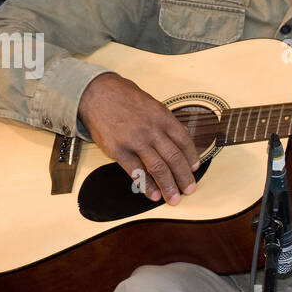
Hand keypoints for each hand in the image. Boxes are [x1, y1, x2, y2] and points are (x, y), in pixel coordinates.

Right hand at [77, 72, 198, 203]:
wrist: (96, 93)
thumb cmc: (123, 97)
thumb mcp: (151, 104)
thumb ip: (164, 122)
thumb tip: (177, 140)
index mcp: (163, 117)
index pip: (184, 141)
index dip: (192, 157)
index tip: (195, 168)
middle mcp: (152, 130)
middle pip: (174, 158)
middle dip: (184, 177)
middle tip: (189, 189)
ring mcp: (135, 141)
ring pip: (158, 168)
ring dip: (168, 186)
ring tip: (174, 198)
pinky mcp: (118, 150)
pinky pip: (136, 172)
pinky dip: (147, 186)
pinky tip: (153, 194)